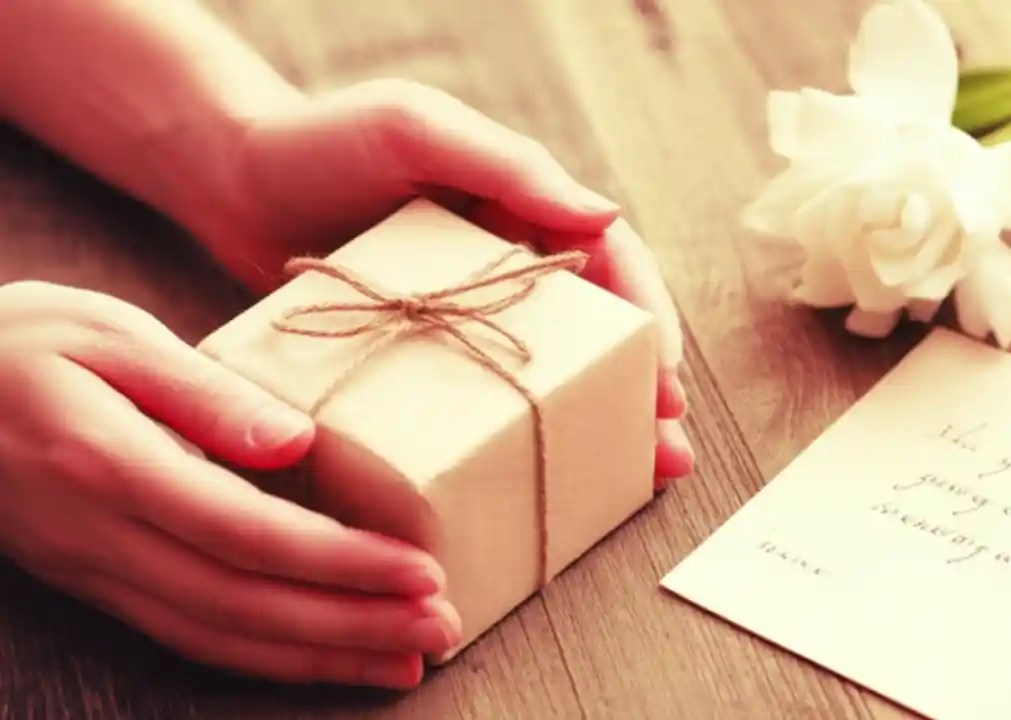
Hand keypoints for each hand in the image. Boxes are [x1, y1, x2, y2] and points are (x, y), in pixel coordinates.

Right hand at [0, 281, 460, 687]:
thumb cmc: (22, 344)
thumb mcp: (111, 335)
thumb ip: (204, 393)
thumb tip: (298, 443)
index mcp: (113, 466)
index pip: (248, 533)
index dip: (339, 563)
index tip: (419, 570)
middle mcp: (104, 538)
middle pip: (246, 604)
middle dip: (351, 625)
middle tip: (439, 627)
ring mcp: (97, 572)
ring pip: (222, 637)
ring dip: (320, 657)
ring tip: (406, 658)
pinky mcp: (99, 584)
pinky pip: (191, 636)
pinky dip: (267, 658)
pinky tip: (325, 660)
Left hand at [181, 80, 692, 486]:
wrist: (227, 181)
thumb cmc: (322, 139)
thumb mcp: (417, 131)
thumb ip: (508, 166)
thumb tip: (606, 215)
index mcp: (526, 207)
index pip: (613, 265)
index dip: (650, 325)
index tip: (666, 385)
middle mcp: (510, 263)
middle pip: (597, 332)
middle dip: (640, 393)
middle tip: (666, 453)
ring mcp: (467, 312)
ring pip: (550, 373)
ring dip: (595, 424)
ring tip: (630, 480)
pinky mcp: (422, 353)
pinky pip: (481, 397)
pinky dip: (515, 435)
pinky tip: (532, 474)